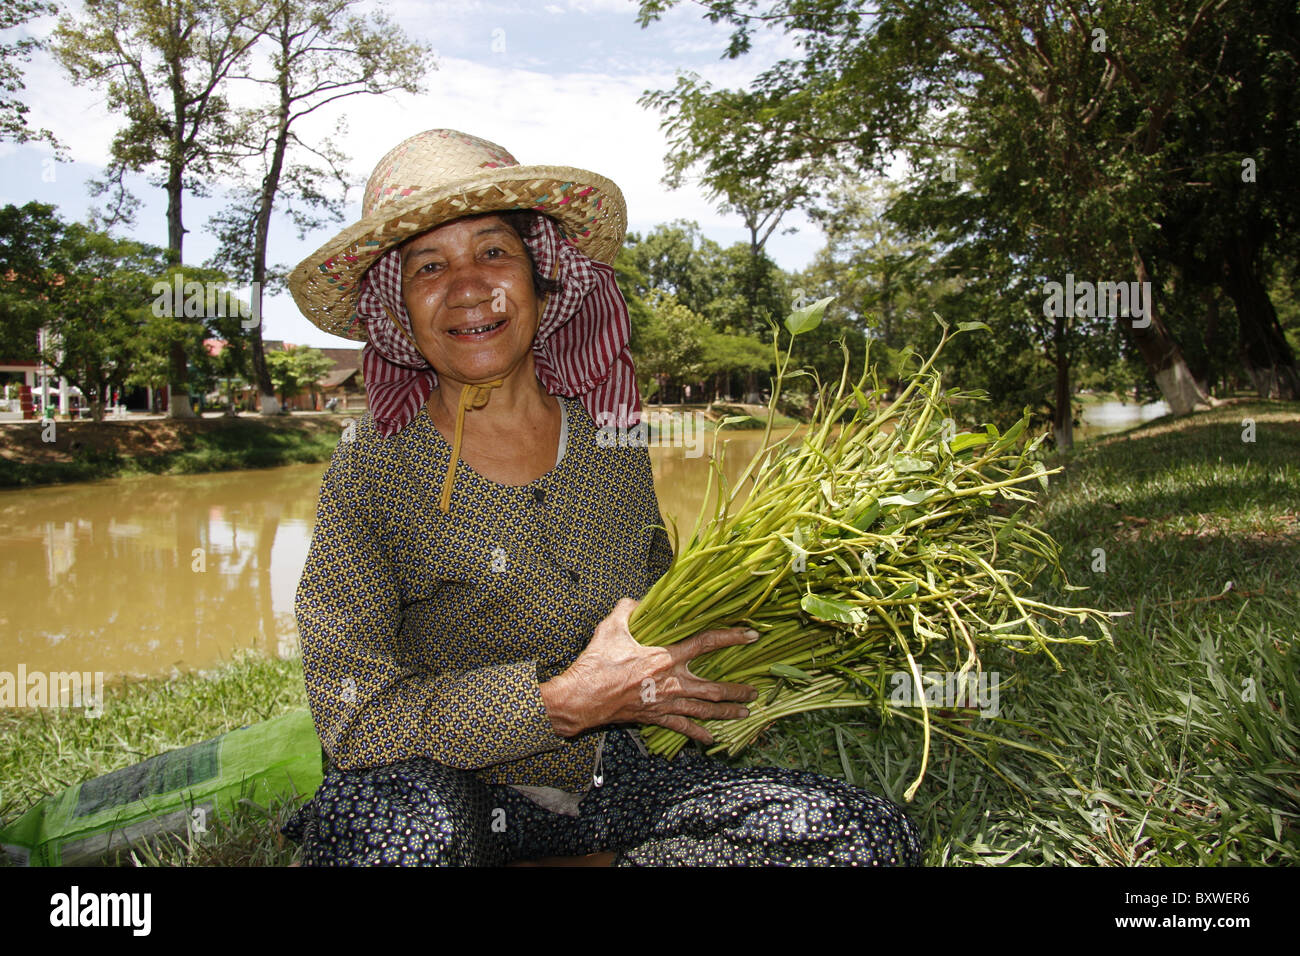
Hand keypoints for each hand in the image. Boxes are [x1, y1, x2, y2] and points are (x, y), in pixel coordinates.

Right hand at [540, 597, 759, 744]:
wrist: (581, 699)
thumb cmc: (596, 663)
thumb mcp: (610, 628)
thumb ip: (627, 610)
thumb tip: (637, 601)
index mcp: (664, 657)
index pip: (705, 644)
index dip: (731, 638)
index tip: (751, 636)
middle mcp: (671, 682)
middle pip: (713, 688)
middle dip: (736, 690)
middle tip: (755, 691)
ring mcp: (664, 703)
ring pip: (703, 710)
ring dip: (726, 712)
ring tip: (744, 712)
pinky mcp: (654, 718)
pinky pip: (681, 728)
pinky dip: (697, 734)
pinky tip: (711, 740)